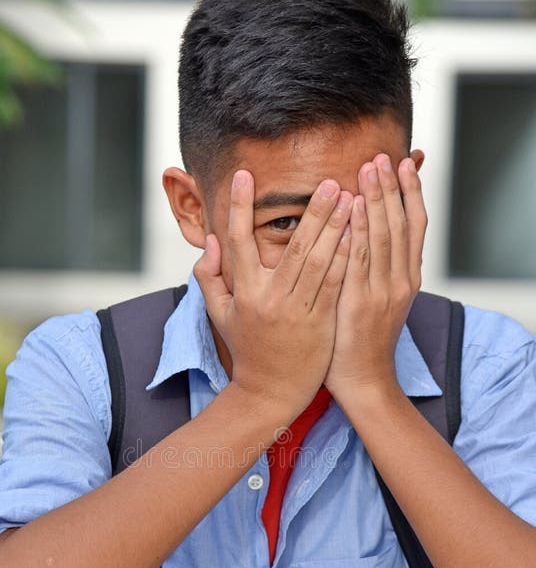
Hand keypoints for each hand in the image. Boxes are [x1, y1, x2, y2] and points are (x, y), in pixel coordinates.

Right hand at [195, 170, 352, 423]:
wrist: (270, 392)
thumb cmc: (247, 348)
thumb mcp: (220, 314)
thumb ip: (209, 277)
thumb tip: (213, 240)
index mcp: (244, 293)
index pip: (239, 242)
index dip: (238, 207)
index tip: (244, 175)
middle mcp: (271, 299)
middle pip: (294, 246)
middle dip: (313, 211)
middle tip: (330, 181)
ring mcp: (298, 311)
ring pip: (320, 261)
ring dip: (337, 227)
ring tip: (351, 198)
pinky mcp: (322, 323)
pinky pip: (336, 284)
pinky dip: (347, 256)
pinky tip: (359, 233)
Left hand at [324, 154, 426, 407]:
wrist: (364, 381)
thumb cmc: (363, 342)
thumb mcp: (379, 301)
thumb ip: (377, 269)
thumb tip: (368, 236)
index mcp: (407, 279)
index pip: (414, 226)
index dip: (409, 194)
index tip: (402, 165)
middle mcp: (400, 282)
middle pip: (399, 224)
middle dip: (390, 188)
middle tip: (381, 156)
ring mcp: (382, 292)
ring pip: (383, 237)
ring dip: (375, 200)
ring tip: (368, 170)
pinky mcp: (360, 303)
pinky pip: (360, 260)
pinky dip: (357, 232)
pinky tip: (350, 209)